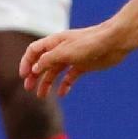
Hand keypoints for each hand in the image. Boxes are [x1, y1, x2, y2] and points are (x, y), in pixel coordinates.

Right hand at [19, 20, 133, 97]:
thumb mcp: (64, 52)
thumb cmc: (89, 43)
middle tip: (28, 88)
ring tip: (41, 96)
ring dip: (46, 83)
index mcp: (54, 42)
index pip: (34, 51)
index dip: (26, 62)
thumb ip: (48, 60)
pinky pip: (69, 77)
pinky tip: (62, 94)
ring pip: (54, 72)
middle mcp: (61, 50)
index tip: (23, 76)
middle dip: (33, 75)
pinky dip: (65, 85)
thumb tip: (34, 69)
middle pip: (42, 63)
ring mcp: (72, 58)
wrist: (114, 42)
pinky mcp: (83, 65)